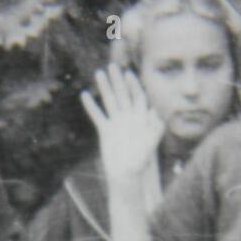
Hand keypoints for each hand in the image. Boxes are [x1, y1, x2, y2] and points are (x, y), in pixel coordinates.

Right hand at [80, 64, 164, 199]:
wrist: (126, 175)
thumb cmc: (140, 162)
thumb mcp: (150, 145)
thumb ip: (154, 129)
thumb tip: (155, 114)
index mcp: (140, 119)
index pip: (137, 97)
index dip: (133, 85)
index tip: (128, 74)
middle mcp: (129, 118)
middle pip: (123, 95)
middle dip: (118, 81)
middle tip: (112, 66)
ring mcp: (117, 123)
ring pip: (110, 102)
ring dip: (105, 88)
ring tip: (99, 73)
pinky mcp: (106, 131)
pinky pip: (98, 115)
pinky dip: (92, 106)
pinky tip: (85, 95)